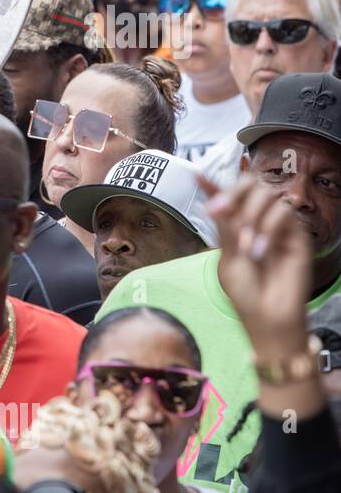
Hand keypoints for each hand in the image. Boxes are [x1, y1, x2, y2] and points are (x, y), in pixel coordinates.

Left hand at [201, 174, 310, 356]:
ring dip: (251, 217)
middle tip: (219, 209)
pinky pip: (284, 213)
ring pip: (267, 196)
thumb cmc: (246, 293)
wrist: (268, 316)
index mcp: (236, 227)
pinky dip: (268, 229)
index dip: (212, 185)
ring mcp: (278, 226)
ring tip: (246, 246)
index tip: (195, 175)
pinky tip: (260, 251)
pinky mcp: (297, 235)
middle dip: (233, 193)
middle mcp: (257, 222)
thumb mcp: (228, 258)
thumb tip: (213, 202)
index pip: (226, 199)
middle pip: (251, 187)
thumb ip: (226, 229)